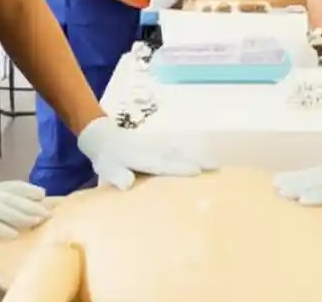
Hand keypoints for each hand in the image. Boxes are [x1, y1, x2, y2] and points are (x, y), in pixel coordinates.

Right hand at [0, 180, 51, 256]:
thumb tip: (4, 210)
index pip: (10, 185)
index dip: (28, 189)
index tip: (43, 193)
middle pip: (13, 197)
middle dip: (33, 203)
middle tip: (49, 210)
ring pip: (7, 209)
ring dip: (25, 215)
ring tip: (39, 221)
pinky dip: (5, 229)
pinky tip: (15, 234)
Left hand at [77, 116, 213, 189]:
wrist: (103, 138)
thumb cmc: (107, 159)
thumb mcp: (107, 169)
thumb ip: (117, 175)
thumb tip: (128, 183)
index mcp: (143, 159)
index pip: (164, 165)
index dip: (179, 168)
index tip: (197, 171)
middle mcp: (154, 151)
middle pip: (179, 156)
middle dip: (198, 161)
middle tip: (217, 168)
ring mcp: (158, 147)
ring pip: (181, 152)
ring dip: (198, 156)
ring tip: (215, 165)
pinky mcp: (159, 146)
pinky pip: (178, 150)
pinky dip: (191, 154)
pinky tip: (201, 158)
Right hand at [273, 115, 321, 213]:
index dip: (318, 195)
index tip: (300, 199)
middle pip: (318, 179)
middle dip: (297, 184)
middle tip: (277, 189)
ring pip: (314, 173)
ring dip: (295, 178)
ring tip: (276, 182)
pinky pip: (318, 171)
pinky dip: (303, 174)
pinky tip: (292, 178)